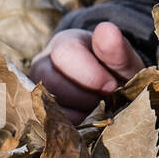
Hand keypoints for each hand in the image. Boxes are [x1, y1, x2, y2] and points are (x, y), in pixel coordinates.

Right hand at [28, 21, 144, 124]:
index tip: (112, 86)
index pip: (65, 52)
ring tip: (98, 112)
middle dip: (83, 96)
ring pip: (45, 106)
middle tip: (106, 102)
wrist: (110, 91)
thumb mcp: (123, 60)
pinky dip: (69, 128)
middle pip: (50, 82)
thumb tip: (107, 29)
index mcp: (65, 43)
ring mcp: (35, 90)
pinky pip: (45, 125)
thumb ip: (118, 50)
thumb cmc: (115, 71)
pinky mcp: (36, 114)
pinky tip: (87, 123)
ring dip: (76, 114)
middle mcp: (42, 65)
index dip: (90, 73)